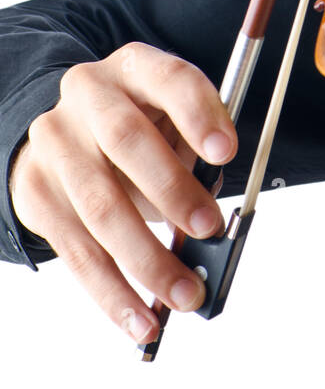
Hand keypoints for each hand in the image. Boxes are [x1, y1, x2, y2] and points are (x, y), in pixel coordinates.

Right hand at [8, 44, 236, 344]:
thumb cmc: (143, 127)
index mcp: (135, 68)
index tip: (226, 153)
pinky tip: (142, 320)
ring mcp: (55, 143)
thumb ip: (194, 155)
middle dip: (172, 191)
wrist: (68, 130)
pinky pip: (76, 250)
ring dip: (147, 259)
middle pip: (127, 142)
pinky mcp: (36, 191)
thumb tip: (209, 227)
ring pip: (101, 207)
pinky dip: (113, 292)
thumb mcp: (171, 119)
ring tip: (185, 295)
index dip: (199, 114)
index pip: (170, 79)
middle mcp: (89, 96)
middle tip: (209, 230)